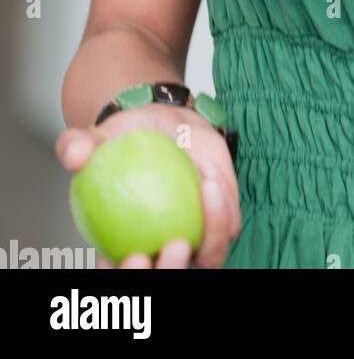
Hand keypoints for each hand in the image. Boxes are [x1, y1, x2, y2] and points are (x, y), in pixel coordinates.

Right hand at [56, 102, 241, 268]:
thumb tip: (74, 156)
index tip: (134, 256)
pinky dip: (224, 201)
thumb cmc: (130, 141)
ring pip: (209, 258)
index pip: (120, 274)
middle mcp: (160, 251)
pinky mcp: (222, 220)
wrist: (168, 125)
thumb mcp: (98, 139)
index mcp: (123, 247)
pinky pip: (229, 223)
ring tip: (207, 189)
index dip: (126, 277)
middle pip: (168, 277)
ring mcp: (195, 240)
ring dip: (213, 233)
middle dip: (172, 272)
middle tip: (175, 245)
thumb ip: (78, 146)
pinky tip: (209, 171)